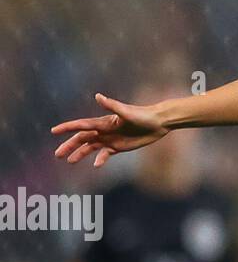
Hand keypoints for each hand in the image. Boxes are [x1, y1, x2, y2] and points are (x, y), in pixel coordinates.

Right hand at [51, 93, 169, 167]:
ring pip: (91, 147)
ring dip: (80, 153)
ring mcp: (111, 139)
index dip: (67, 127)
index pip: (81, 125)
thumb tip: (97, 96)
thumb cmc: (143, 115)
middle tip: (57, 154)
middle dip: (69, 145)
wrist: (159, 122)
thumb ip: (111, 105)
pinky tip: (97, 165)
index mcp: (104, 122)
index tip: (53, 131)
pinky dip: (100, 159)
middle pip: (82, 138)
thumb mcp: (127, 112)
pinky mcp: (119, 146)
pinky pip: (105, 154)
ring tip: (69, 161)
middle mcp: (104, 130)